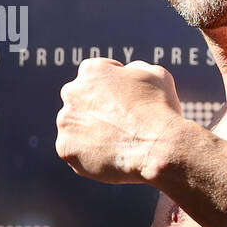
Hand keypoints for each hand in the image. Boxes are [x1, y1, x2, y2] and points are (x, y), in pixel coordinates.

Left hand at [55, 59, 182, 183]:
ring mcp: (66, 121)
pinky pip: (74, 151)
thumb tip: (126, 73)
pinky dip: (87, 156)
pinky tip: (108, 157)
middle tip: (118, 126)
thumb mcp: (155, 74)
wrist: (158, 146)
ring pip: (75, 127)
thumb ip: (134, 69)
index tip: (124, 104)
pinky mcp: (65, 148)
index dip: (112, 91)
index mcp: (91, 70)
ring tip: (115, 144)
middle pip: (80, 101)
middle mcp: (72, 91)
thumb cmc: (160, 109)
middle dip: (96, 111)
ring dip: (89, 133)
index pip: (95, 77)